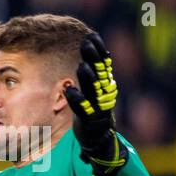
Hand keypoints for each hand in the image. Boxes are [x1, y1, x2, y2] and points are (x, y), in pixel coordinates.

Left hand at [63, 33, 126, 175]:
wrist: (99, 140)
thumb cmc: (92, 112)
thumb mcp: (93, 92)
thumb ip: (91, 76)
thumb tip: (87, 56)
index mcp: (105, 85)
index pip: (104, 64)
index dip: (98, 51)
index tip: (92, 36)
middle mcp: (104, 94)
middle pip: (100, 73)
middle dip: (94, 58)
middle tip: (86, 43)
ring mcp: (99, 107)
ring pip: (94, 90)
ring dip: (88, 78)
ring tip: (81, 65)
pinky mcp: (90, 121)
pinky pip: (83, 109)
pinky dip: (77, 100)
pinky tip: (69, 90)